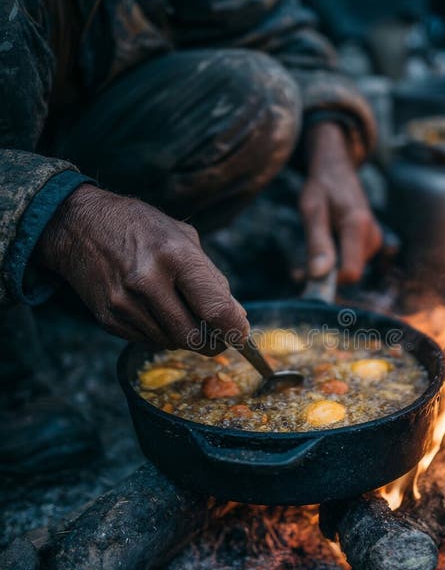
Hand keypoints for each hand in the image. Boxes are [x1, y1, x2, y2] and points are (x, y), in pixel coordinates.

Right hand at [35, 184, 248, 350]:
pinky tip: (155, 311)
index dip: (234, 330)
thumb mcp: (184, 239)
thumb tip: (237, 318)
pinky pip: (147, 342)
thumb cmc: (141, 228)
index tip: (241, 335)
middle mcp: (147, 281)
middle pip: (194, 337)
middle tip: (218, 335)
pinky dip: (160, 334)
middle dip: (212, 341)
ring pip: (171, 343)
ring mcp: (124, 303)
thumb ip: (212, 280)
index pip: (215, 310)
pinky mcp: (109, 318)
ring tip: (179, 311)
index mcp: (174, 255)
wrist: (79, 226)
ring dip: (184, 336)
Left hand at [300, 122, 381, 283]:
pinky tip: (326, 245)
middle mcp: (372, 235)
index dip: (328, 280)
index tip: (304, 275)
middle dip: (326, 274)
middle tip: (299, 266)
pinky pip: (353, 261)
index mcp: (357, 225)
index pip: (350, 272)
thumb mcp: (311, 211)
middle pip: (349, 273)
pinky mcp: (372, 242)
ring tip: (312, 248)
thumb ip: (317, 243)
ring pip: (350, 269)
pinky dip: (337, 260)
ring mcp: (375, 239)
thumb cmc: (321, 187)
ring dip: (330, 267)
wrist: (337, 170)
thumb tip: (318, 276)